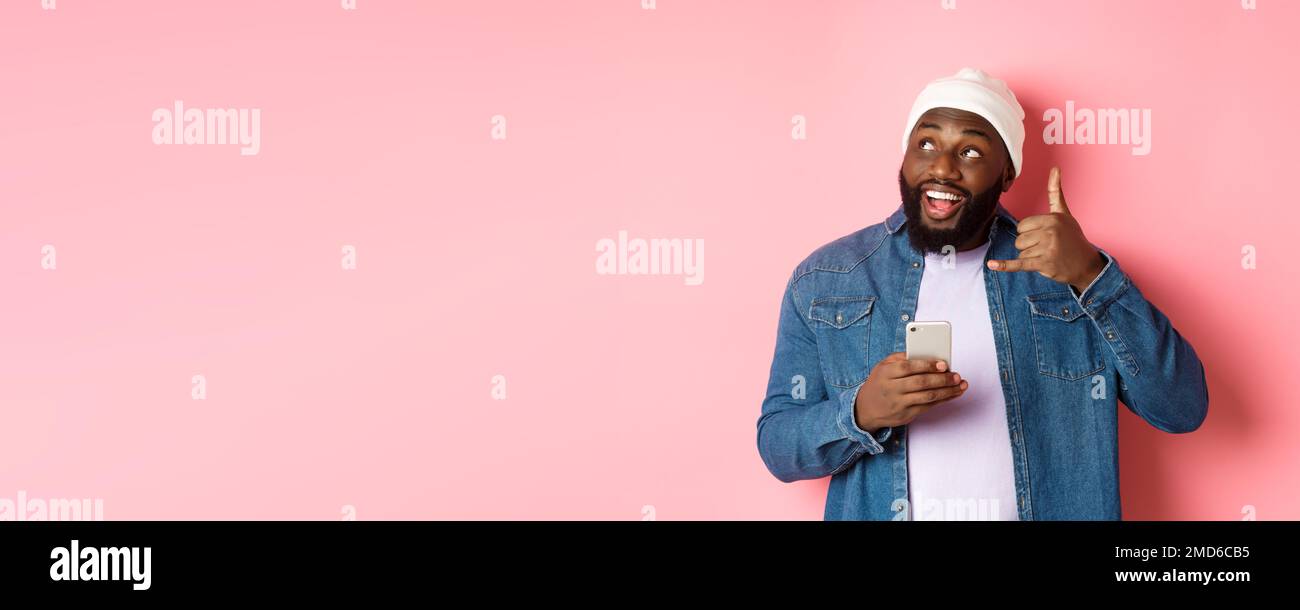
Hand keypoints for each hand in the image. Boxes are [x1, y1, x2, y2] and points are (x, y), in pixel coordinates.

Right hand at [853, 352, 967, 433]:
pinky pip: (928, 407)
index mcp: (886, 373)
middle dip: (942, 379)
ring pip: (928, 397)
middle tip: (956, 375)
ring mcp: (900, 404)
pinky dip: (943, 400)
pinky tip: (952, 394)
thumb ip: (901, 358)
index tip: (943, 364)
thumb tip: (926, 355)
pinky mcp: (906, 415)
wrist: (865, 409)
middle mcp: (892, 389)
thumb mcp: (883, 366)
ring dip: (947, 391)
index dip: (928, 365)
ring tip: (960, 385)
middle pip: (921, 383)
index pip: (909, 368)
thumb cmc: (879, 383)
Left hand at [986, 166, 1104, 292]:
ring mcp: (1048, 248)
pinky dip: (1005, 265)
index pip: (1022, 226)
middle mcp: (1050, 231)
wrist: (1087, 265)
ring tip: (1048, 256)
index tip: (1045, 236)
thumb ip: (1055, 192)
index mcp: (1052, 218)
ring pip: (1020, 252)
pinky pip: (1019, 264)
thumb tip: (1055, 168)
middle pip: (1019, 239)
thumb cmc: (1073, 238)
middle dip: (1029, 246)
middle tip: (1047, 248)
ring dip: (1031, 257)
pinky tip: (991, 264)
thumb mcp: (1064, 213)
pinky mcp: (1044, 263)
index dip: (1029, 233)